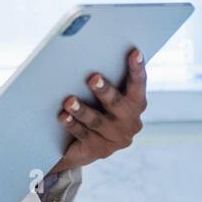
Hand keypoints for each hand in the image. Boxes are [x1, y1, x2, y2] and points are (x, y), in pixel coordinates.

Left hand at [46, 47, 146, 177]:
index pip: (138, 84)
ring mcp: (115, 138)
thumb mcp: (105, 96)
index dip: (137, 69)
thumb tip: (86, 51)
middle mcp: (130, 122)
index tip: (135, 52)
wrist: (85, 146)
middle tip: (93, 78)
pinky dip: (72, 125)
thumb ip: (104, 80)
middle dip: (105, 91)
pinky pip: (83, 135)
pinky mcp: (99, 150)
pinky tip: (63, 117)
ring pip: (97, 121)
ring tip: (69, 101)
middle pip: (117, 104)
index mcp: (136, 103)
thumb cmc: (97, 108)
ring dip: (82, 110)